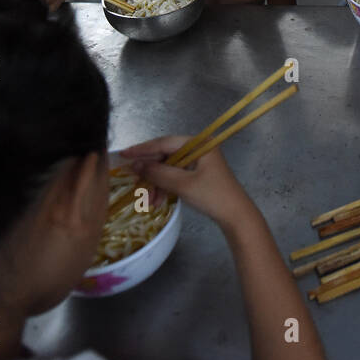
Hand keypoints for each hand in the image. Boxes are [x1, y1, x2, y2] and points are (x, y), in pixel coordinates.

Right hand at [120, 135, 248, 227]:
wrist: (236, 216)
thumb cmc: (212, 196)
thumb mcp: (182, 184)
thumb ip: (158, 173)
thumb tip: (135, 165)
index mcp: (199, 144)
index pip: (164, 142)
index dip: (143, 149)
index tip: (124, 155)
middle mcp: (199, 149)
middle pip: (166, 155)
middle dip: (150, 172)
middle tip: (134, 181)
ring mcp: (199, 162)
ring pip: (169, 168)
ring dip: (157, 184)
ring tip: (149, 200)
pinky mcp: (199, 175)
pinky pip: (176, 176)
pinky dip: (166, 187)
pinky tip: (158, 201)